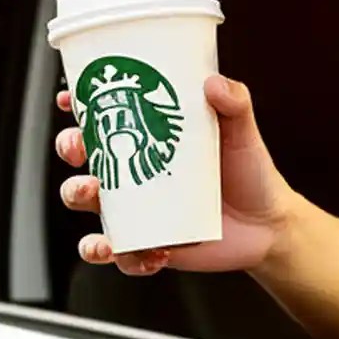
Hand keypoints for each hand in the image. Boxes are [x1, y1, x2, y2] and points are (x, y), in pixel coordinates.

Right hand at [55, 74, 295, 275]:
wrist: (269, 226)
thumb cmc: (250, 174)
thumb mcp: (243, 133)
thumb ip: (234, 104)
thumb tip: (214, 83)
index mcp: (148, 139)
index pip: (104, 116)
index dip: (79, 105)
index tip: (69, 98)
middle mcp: (135, 174)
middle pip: (83, 158)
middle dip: (70, 149)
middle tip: (80, 149)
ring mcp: (138, 211)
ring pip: (87, 206)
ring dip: (79, 197)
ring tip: (95, 194)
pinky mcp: (148, 245)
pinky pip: (121, 255)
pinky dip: (124, 255)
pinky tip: (148, 251)